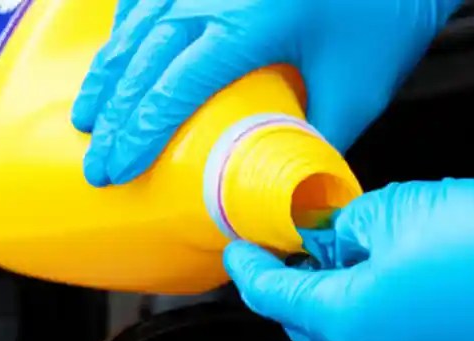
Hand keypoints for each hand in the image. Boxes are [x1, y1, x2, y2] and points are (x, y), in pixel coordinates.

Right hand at [72, 0, 460, 186]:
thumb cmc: (385, 16)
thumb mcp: (356, 93)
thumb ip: (315, 144)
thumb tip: (287, 190)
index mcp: (248, 25)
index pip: (174, 89)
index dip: (139, 135)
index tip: (116, 170)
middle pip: (144, 58)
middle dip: (112, 114)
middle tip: (95, 161)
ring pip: (140, 23)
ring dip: (110, 72)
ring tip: (88, 114)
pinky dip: (130, 25)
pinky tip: (120, 50)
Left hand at [221, 168, 473, 340]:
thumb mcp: (400, 208)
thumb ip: (349, 226)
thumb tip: (335, 235)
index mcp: (351, 320)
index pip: (277, 300)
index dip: (252, 271)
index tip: (242, 254)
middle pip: (315, 331)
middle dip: (300, 294)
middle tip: (301, 257)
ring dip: (352, 307)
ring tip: (369, 260)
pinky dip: (395, 324)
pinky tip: (415, 288)